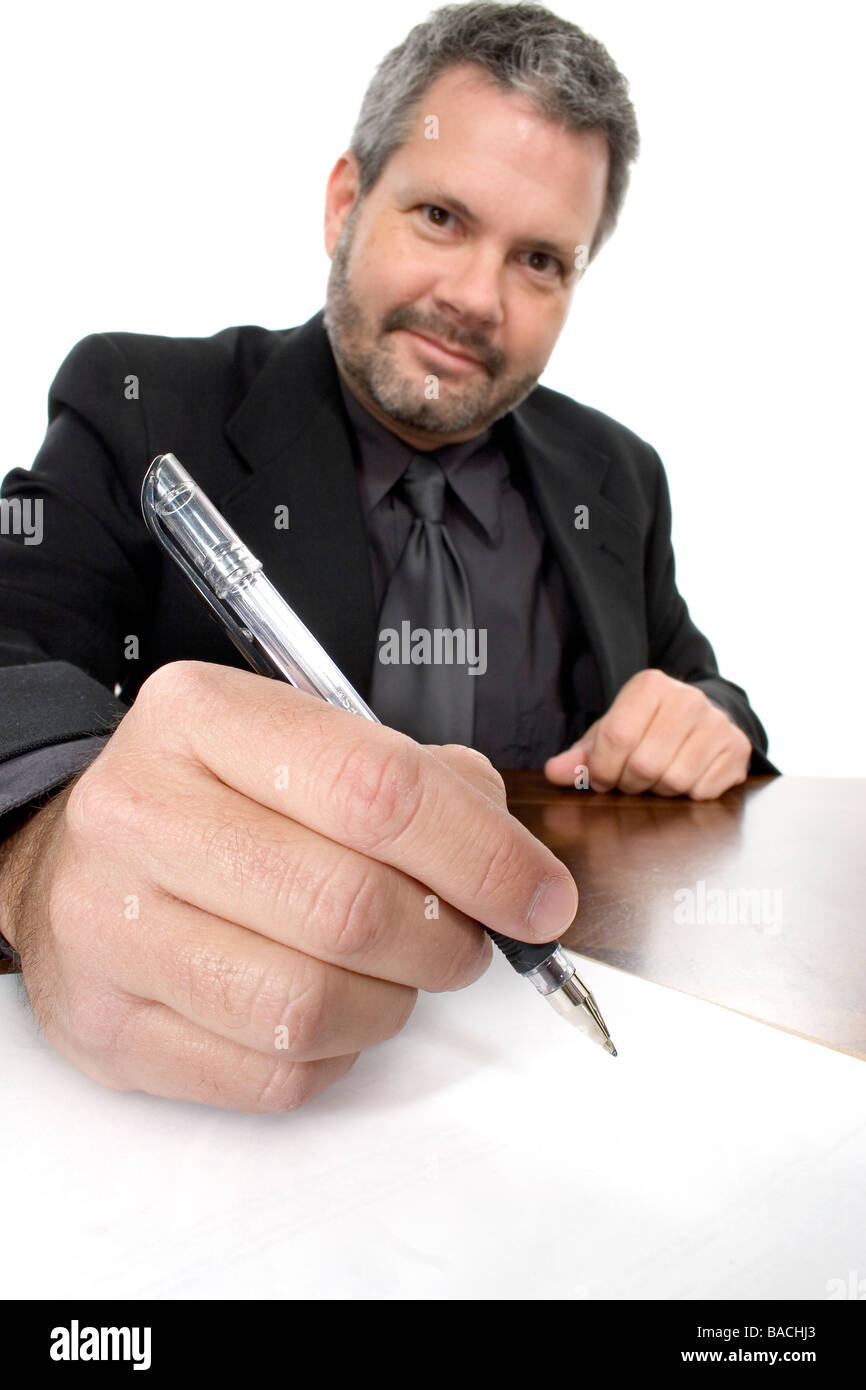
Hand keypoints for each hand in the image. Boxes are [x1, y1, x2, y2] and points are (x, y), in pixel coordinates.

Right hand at [0, 661, 577, 1111]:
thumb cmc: (211, 804)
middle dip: (445, 939)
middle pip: (350, 905)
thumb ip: (418, 780)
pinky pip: (271, 1074)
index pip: (377, 788)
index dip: (484, 854)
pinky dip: (334, 1056)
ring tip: (392, 975)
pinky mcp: (110, 1027)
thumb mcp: (302, 746)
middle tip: (463, 940)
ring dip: (390, 1004)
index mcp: (201, 718)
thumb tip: (511, 860)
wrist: (74, 864)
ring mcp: (109, 926)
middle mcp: (140, 813)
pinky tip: (328, 1012)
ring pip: (310, 1004)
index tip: (539, 898)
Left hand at [544, 668, 751, 799]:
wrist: (704, 719)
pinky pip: (702, 792)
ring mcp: (718, 723)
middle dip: (630, 783)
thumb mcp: (610, 733)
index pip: (617, 736)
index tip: (601, 777)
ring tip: (658, 776)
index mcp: (650, 685)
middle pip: (645, 764)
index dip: (602, 767)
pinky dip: (688, 795)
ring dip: (659, 791)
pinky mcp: (738, 749)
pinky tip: (686, 777)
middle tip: (631, 779)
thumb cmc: (647, 729)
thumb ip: (581, 754)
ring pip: (674, 781)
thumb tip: (555, 772)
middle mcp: (688, 698)